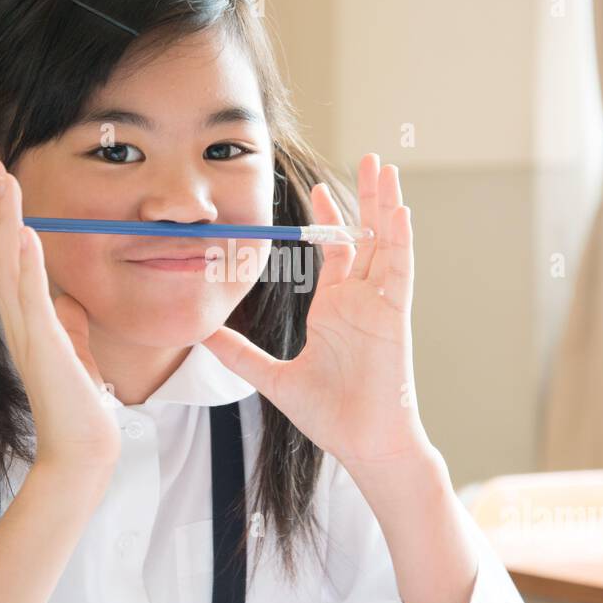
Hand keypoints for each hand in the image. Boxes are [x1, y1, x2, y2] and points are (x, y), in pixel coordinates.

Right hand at [0, 158, 122, 480]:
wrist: (82, 450)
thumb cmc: (79, 404)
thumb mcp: (75, 351)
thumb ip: (67, 321)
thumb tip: (69, 299)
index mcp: (25, 319)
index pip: (6, 258)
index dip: (1, 218)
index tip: (2, 179)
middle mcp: (19, 322)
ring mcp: (28, 333)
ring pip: (7, 265)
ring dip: (5, 219)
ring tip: (2, 180)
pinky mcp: (45, 348)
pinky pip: (31, 298)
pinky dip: (26, 263)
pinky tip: (25, 232)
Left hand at [202, 153, 434, 492]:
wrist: (363, 443)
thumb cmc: (330, 415)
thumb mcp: (271, 378)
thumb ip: (238, 354)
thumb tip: (201, 336)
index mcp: (335, 310)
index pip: (336, 252)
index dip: (329, 220)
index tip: (319, 188)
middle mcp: (360, 301)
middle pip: (366, 236)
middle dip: (366, 197)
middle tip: (369, 159)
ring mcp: (379, 305)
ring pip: (386, 242)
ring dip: (386, 204)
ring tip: (386, 167)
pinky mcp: (394, 315)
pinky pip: (400, 269)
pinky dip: (400, 238)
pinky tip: (400, 208)